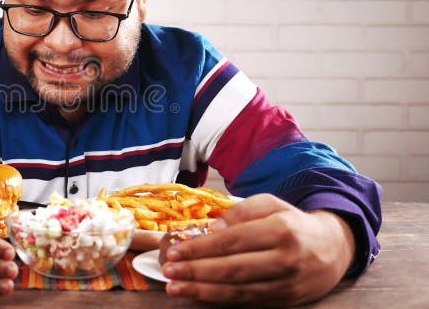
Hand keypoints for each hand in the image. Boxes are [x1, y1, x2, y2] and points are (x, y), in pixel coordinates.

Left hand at [158, 193, 354, 306]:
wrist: (333, 249)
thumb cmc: (293, 223)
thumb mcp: (271, 204)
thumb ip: (241, 211)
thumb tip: (212, 228)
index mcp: (281, 230)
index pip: (233, 241)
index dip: (201, 248)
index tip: (176, 251)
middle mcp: (286, 259)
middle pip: (233, 269)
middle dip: (196, 271)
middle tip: (169, 271)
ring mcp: (286, 284)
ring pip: (238, 290)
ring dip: (202, 291)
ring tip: (175, 288)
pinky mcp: (285, 301)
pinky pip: (247, 301)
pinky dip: (220, 299)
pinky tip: (198, 295)